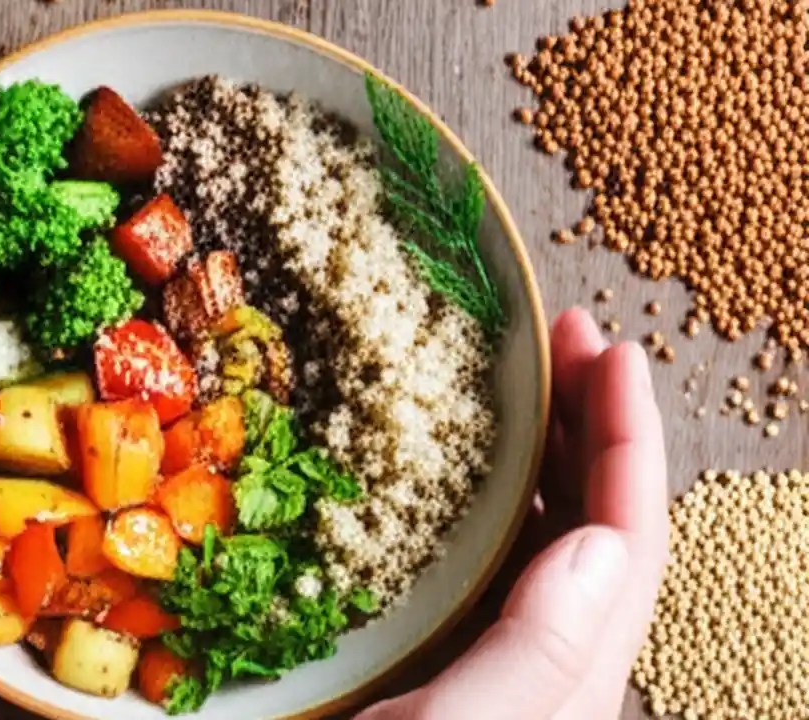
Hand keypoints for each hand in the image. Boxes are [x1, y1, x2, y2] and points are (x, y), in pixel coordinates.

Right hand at [357, 308, 668, 719]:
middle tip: (560, 338)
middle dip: (591, 419)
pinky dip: (484, 491)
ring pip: (546, 532)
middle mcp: (545, 658)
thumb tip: (603, 541)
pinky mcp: (443, 648)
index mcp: (567, 674)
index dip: (626, 436)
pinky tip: (452, 463)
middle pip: (599, 519)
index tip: (607, 351)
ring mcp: (493, 651)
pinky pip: (488, 553)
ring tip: (521, 378)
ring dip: (544, 447)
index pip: (628, 537)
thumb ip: (537, 656)